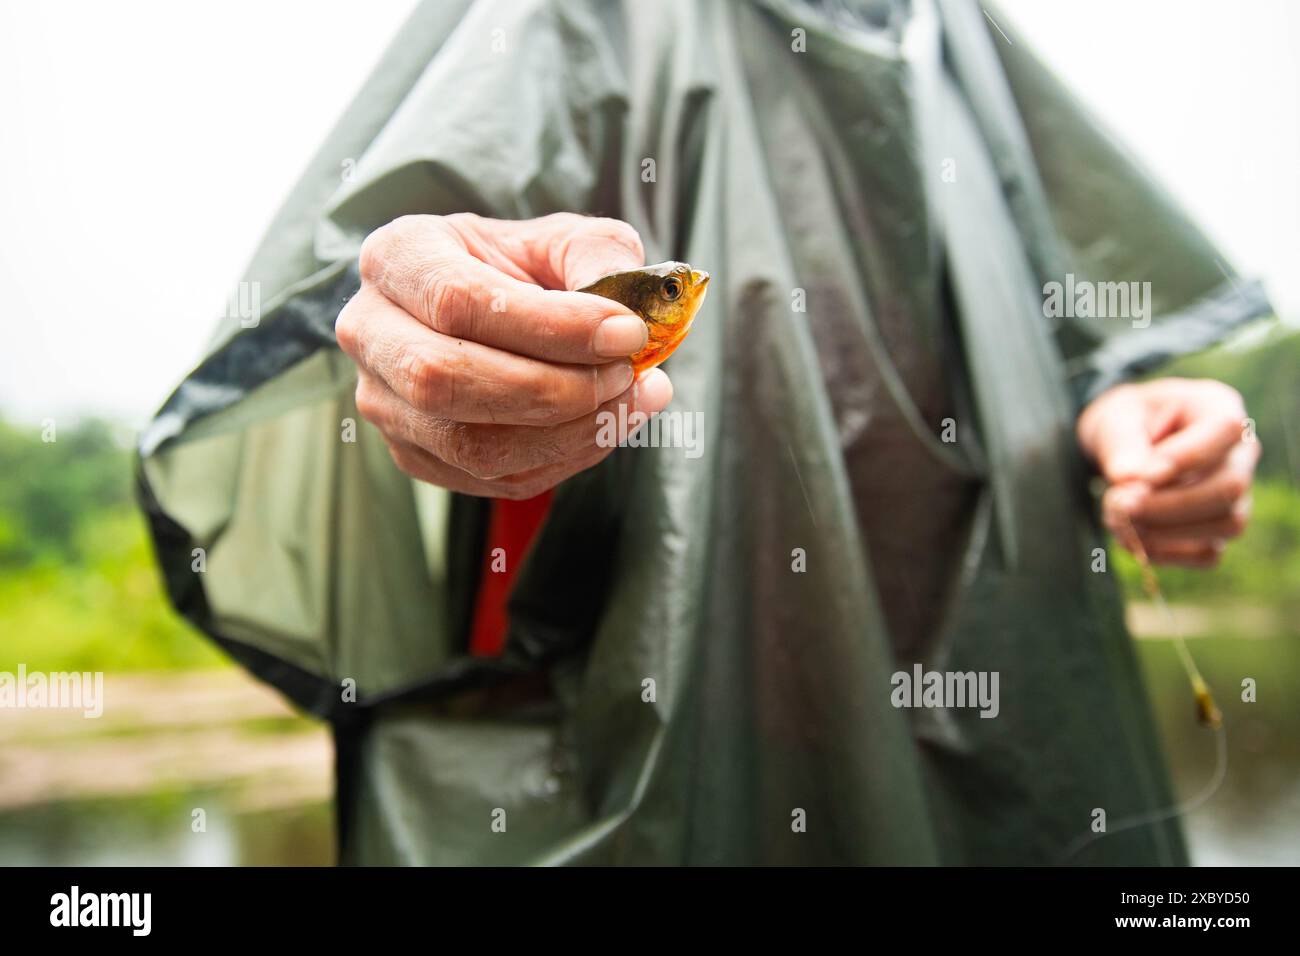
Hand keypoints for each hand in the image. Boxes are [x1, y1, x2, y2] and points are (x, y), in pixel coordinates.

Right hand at [335, 213, 672, 498]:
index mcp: (398, 257)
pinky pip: (490, 478)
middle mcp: (371, 331)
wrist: (490, 309)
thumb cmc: (520, 268)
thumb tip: (630, 302)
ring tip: (629, 401)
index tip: (626, 333)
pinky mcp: (412, 454)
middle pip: (446, 380)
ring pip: (467, 444)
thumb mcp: (562, 239)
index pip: (459, 300)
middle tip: (625, 373)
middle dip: (554, 388)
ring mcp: (384, 401)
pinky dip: (561, 459)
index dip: (550, 326)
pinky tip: (602, 427)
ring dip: (566, 433)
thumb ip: (597, 256)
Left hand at [1077, 378, 1259, 567]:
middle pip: (1229, 488)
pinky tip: (1131, 537)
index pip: (1224, 431)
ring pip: (1226, 524)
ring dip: (1165, 531)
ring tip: (1116, 517)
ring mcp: (1237, 493)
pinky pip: (1208, 553)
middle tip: (1117, 504)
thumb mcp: (1114, 419)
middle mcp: (1240, 452)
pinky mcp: (1219, 526)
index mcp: (1218, 407)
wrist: (1123, 442)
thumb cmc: (1124, 422)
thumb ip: (1122, 446)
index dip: (1184, 459)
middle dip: (1167, 505)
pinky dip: (1167, 552)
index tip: (1137, 477)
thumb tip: (1129, 480)